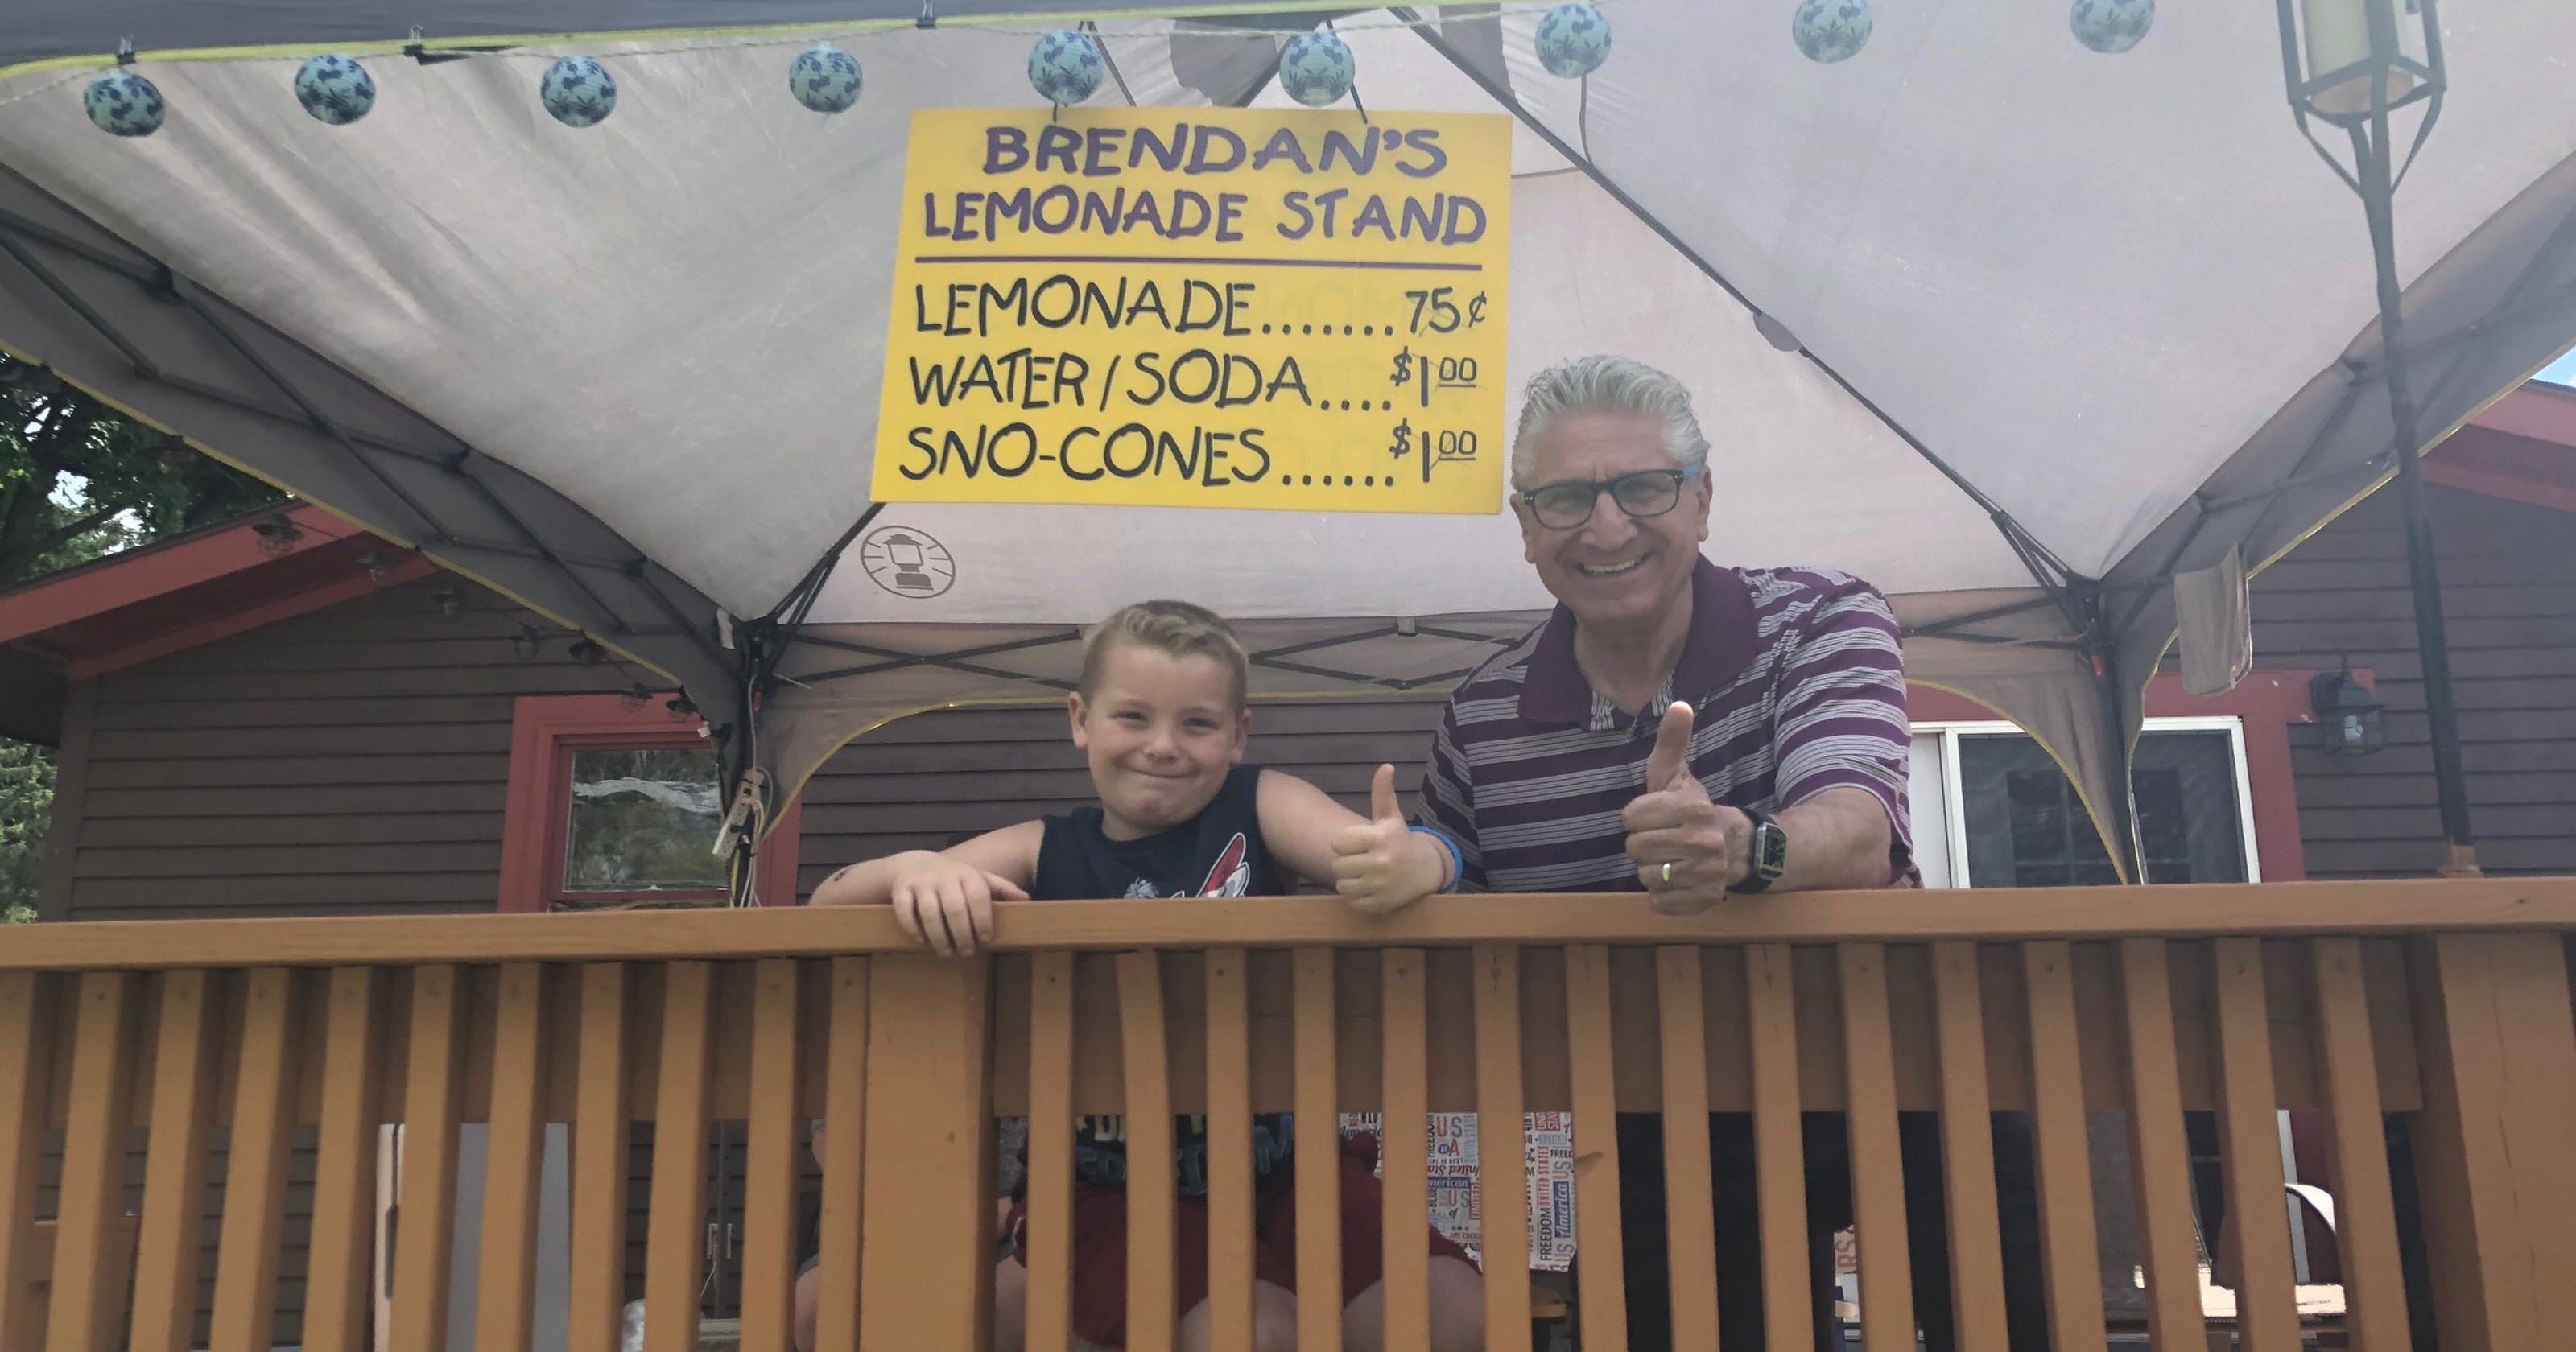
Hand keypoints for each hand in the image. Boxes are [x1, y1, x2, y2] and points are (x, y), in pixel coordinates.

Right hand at [887, 852, 1026, 956]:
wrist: (913, 864)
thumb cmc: (953, 878)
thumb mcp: (978, 879)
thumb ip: (1001, 889)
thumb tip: (1027, 900)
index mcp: (966, 874)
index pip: (978, 898)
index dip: (983, 921)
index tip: (985, 940)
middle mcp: (943, 876)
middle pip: (954, 909)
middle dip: (962, 935)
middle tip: (967, 952)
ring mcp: (921, 883)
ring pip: (929, 913)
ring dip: (939, 937)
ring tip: (947, 952)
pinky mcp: (900, 890)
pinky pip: (905, 912)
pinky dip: (913, 930)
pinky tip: (923, 941)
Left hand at [1328, 764, 1447, 913]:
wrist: (1424, 869)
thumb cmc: (1399, 839)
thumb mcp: (1391, 816)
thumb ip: (1383, 792)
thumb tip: (1386, 767)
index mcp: (1379, 838)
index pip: (1337, 843)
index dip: (1345, 843)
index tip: (1360, 843)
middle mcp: (1381, 862)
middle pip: (1337, 865)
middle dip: (1346, 862)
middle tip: (1362, 859)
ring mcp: (1381, 886)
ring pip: (1341, 885)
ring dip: (1348, 880)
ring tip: (1364, 873)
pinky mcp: (1380, 904)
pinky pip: (1351, 901)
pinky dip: (1356, 896)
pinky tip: (1370, 887)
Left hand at [1622, 702, 1751, 914]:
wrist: (1735, 847)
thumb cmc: (1692, 809)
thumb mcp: (1679, 776)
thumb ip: (1672, 742)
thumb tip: (1679, 704)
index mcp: (1692, 807)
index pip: (1630, 817)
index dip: (1637, 816)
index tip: (1655, 816)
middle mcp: (1702, 841)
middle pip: (1635, 848)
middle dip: (1643, 843)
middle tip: (1664, 839)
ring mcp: (1706, 874)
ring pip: (1645, 875)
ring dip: (1653, 869)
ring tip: (1673, 858)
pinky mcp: (1704, 900)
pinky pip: (1658, 902)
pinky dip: (1663, 895)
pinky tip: (1678, 880)